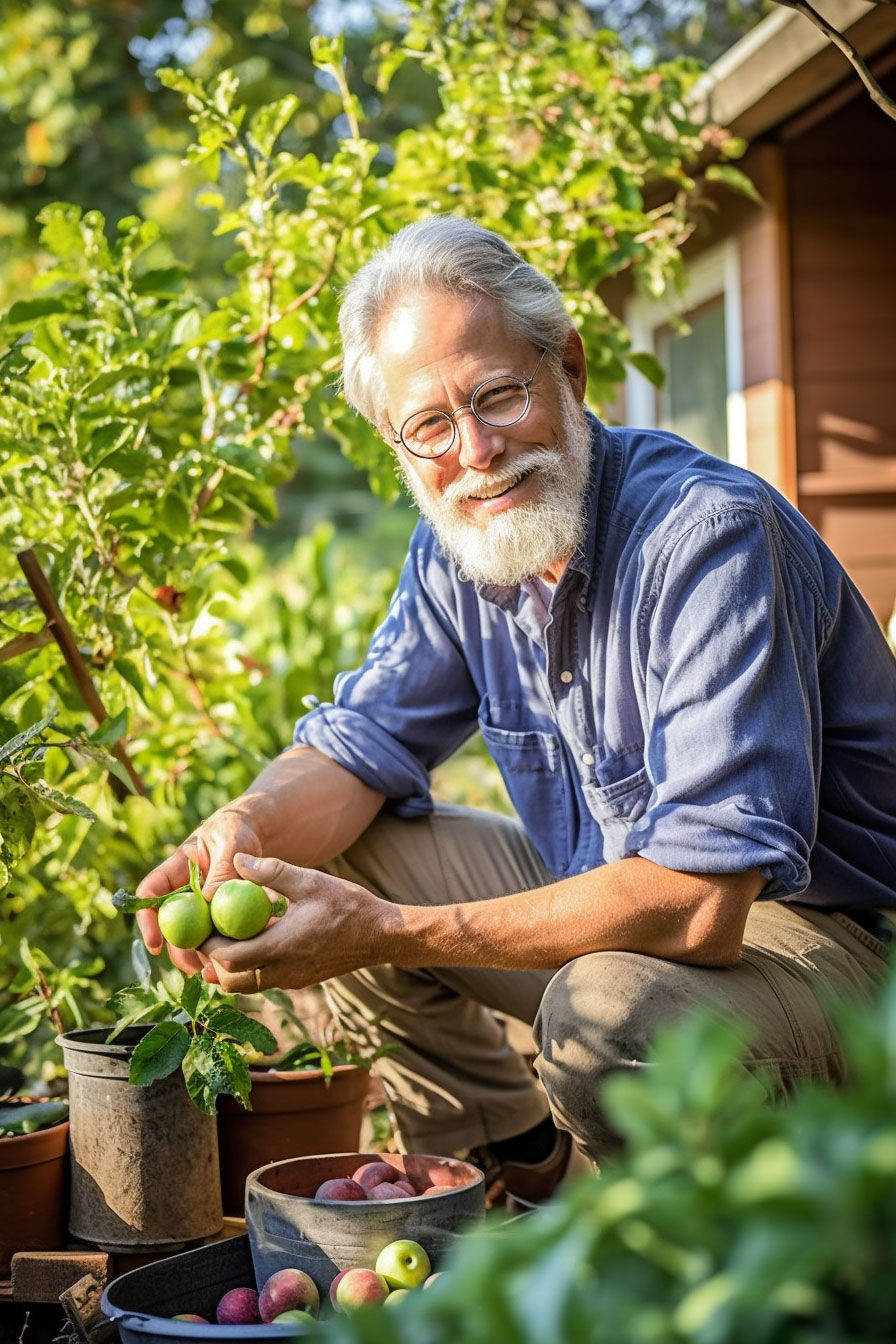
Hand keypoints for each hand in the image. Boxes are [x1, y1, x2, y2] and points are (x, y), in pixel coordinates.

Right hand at [135, 805, 264, 974]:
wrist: (257, 833)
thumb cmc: (237, 831)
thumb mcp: (231, 843)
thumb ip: (222, 869)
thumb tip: (210, 899)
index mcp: (176, 870)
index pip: (149, 894)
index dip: (146, 920)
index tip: (155, 944)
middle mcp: (184, 892)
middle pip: (171, 926)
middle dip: (179, 949)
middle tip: (195, 966)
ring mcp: (202, 906)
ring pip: (194, 937)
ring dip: (204, 954)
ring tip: (219, 968)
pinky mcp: (221, 916)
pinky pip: (219, 937)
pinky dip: (228, 949)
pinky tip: (240, 959)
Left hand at [196, 853, 396, 995]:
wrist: (381, 934)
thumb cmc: (347, 905)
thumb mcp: (309, 881)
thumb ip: (271, 871)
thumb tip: (237, 861)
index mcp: (281, 947)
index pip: (227, 959)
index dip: (206, 946)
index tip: (200, 925)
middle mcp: (282, 971)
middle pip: (230, 980)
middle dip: (212, 961)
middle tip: (208, 934)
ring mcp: (291, 979)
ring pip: (245, 985)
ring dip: (230, 967)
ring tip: (229, 937)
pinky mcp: (299, 980)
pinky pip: (263, 981)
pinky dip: (250, 968)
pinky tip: (255, 941)